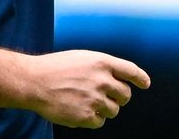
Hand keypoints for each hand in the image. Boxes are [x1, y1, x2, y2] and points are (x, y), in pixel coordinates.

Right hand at [23, 50, 150, 128]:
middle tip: (103, 95)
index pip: (131, 71)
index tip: (145, 84)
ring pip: (114, 110)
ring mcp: (95, 99)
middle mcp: (102, 80)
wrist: (34, 81)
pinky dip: (92, 118)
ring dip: (104, 108)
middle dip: (118, 96)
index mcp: (101, 62)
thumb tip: (117, 80)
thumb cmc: (55, 68)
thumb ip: (101, 67)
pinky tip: (78, 110)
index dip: (140, 78)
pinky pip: (100, 121)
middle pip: (125, 95)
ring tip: (85, 101)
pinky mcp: (86, 116)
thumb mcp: (81, 58)